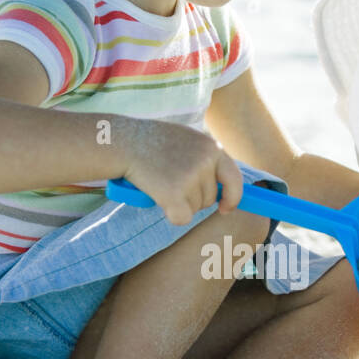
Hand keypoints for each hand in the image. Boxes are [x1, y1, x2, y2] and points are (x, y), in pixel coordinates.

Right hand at [124, 120, 244, 224]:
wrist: (124, 141)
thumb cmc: (152, 141)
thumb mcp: (187, 140)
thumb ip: (206, 158)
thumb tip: (223, 187)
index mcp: (212, 147)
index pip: (235, 179)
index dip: (232, 197)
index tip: (225, 208)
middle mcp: (205, 161)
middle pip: (210, 199)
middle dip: (192, 198)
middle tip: (170, 180)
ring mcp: (191, 177)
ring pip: (195, 209)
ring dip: (179, 203)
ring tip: (161, 182)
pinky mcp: (174, 193)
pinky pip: (182, 218)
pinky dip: (171, 214)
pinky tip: (157, 196)